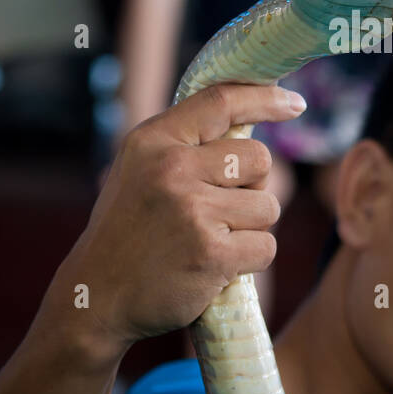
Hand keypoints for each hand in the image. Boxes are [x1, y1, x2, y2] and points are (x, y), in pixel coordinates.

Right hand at [49, 83, 306, 359]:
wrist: (97, 295)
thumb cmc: (131, 228)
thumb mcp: (143, 169)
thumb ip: (188, 143)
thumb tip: (252, 118)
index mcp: (153, 140)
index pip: (221, 101)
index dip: (266, 98)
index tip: (295, 103)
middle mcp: (172, 168)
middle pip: (260, 159)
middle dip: (253, 186)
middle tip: (219, 209)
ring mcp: (192, 211)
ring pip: (268, 206)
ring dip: (250, 227)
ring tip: (210, 238)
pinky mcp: (211, 253)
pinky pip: (265, 246)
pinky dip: (249, 259)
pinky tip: (215, 265)